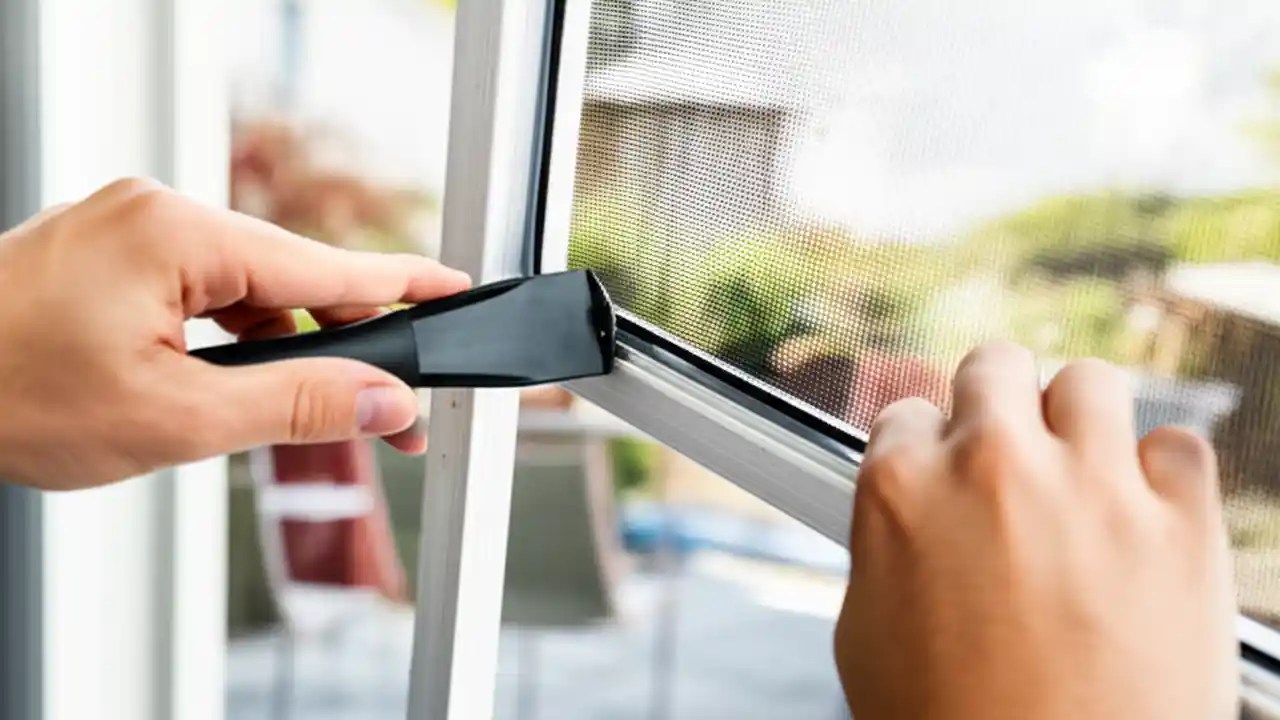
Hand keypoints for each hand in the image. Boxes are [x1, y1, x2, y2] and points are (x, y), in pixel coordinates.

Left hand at [0, 178, 470, 489]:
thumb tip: (377, 399)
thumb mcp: (171, 418)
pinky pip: (199, 289)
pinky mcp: (108, 254)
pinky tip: (233, 384)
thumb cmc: (2, 397)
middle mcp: (154, 214)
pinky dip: (229, 338)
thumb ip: (293, 403)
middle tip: (385, 411)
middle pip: (287, 277)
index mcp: (176, 234)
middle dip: (341, 343)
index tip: (456, 292)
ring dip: (280, 349)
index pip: (322, 265)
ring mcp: (127, 230)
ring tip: (298, 412)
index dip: (402, 286)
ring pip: (243, 289)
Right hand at [835, 342, 1236, 719]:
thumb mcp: (867, 633)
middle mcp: (993, 469)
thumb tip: (905, 503)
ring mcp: (1093, 490)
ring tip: (1080, 470)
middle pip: (993, 367)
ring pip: (1089, 383)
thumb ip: (884, 540)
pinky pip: (1179, 447)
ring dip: (1078, 420)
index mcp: (901, 492)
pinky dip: (1162, 476)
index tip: (948, 471)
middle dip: (995, 407)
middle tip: (1009, 455)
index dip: (929, 449)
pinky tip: (1141, 518)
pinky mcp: (1183, 526)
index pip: (908, 415)